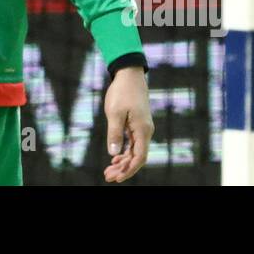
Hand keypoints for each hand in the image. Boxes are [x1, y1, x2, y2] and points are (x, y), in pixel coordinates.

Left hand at [103, 67, 152, 182]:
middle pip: (137, 157)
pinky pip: (133, 144)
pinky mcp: (137, 125)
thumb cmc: (122, 92)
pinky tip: (115, 158)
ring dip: (122, 162)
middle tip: (108, 177)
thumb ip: (114, 133)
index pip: (139, 157)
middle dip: (123, 169)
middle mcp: (145, 131)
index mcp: (142, 130)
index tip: (117, 178)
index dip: (129, 170)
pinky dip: (124, 152)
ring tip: (108, 170)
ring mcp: (142, 129)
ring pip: (134, 151)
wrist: (129, 75)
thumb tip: (113, 153)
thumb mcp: (115, 112)